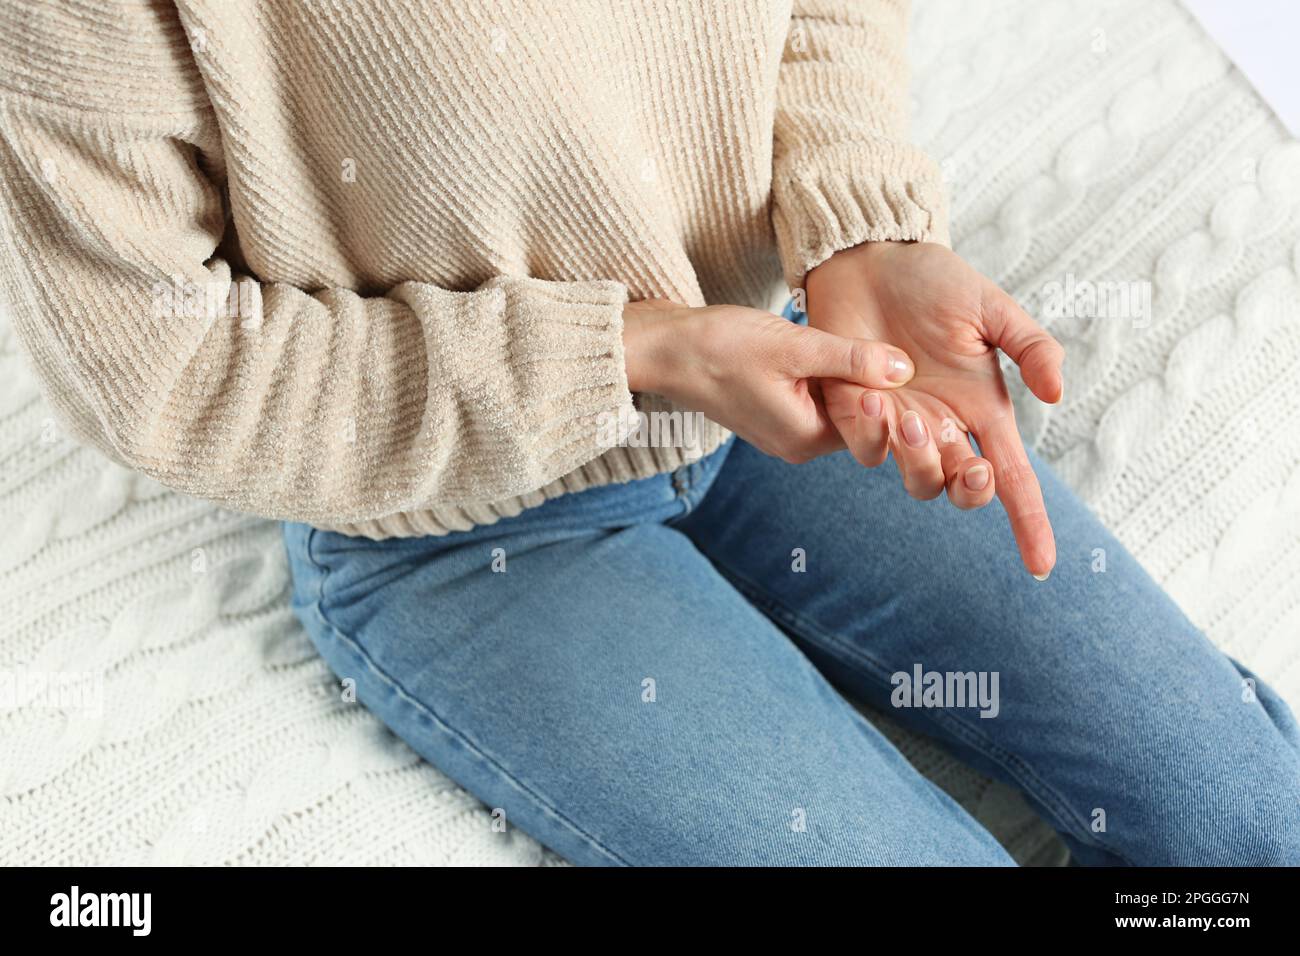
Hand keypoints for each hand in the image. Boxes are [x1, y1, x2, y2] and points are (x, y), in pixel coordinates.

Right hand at [622, 299, 914, 464]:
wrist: (663, 348)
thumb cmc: (721, 346)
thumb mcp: (795, 346)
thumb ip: (852, 358)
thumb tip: (905, 369)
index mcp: (806, 438)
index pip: (873, 424)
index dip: (897, 396)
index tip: (919, 365)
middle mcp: (796, 444)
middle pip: (857, 418)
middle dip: (876, 387)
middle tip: (904, 351)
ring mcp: (782, 431)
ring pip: (835, 404)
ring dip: (849, 377)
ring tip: (874, 345)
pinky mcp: (770, 412)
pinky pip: (812, 398)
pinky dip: (825, 376)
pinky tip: (833, 347)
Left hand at [805, 242, 1063, 577]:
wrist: (868, 259)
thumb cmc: (933, 282)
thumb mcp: (992, 308)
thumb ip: (1031, 347)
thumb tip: (1059, 395)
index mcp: (981, 409)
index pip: (1012, 478)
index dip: (1029, 524)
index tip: (1043, 566)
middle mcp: (942, 426)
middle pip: (960, 491)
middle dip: (968, 489)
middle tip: (966, 459)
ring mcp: (897, 425)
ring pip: (914, 480)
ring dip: (917, 458)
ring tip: (909, 414)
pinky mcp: (854, 414)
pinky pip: (865, 449)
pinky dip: (872, 433)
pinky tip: (872, 395)